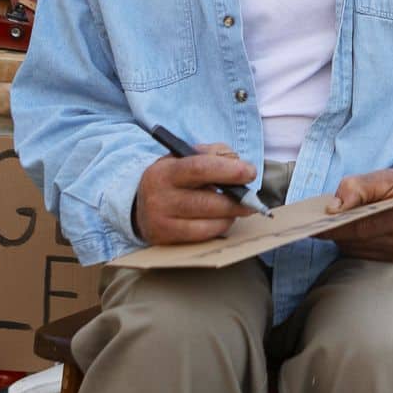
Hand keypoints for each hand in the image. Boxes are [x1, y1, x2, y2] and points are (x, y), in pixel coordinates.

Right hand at [132, 143, 256, 244]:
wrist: (141, 203)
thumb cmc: (173, 177)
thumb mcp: (185, 157)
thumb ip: (213, 154)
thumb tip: (239, 164)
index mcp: (165, 171)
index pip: (199, 168)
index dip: (228, 170)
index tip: (250, 172)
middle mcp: (160, 198)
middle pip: (207, 201)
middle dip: (236, 200)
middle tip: (252, 198)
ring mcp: (161, 221)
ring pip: (208, 222)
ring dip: (230, 215)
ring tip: (239, 207)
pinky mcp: (166, 239)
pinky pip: (203, 236)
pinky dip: (219, 227)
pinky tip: (223, 219)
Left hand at [321, 167, 392, 260]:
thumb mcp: (384, 177)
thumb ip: (357, 188)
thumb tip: (333, 208)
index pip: (358, 227)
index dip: (333, 227)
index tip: (312, 225)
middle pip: (354, 240)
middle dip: (334, 231)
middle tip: (315, 222)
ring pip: (356, 249)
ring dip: (343, 237)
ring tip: (335, 222)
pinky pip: (364, 253)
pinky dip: (353, 242)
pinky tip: (350, 230)